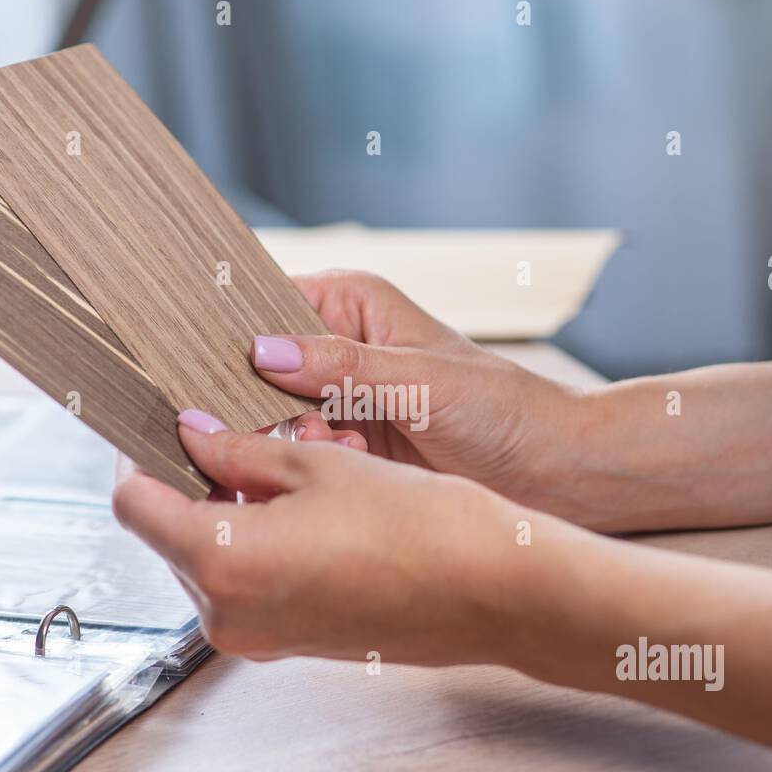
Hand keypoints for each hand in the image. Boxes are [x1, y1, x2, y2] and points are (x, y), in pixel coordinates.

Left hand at [113, 410, 534, 664]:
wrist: (497, 593)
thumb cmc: (422, 528)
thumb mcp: (319, 466)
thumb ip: (238, 450)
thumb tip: (192, 434)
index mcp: (223, 565)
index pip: (135, 504)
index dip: (140, 455)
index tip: (158, 424)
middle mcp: (228, 615)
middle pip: (168, 533)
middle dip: (189, 478)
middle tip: (230, 429)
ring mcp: (258, 637)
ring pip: (208, 557)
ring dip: (226, 508)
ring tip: (283, 461)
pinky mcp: (289, 641)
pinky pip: (246, 584)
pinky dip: (256, 541)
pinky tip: (304, 504)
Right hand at [249, 270, 595, 523]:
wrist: (549, 469)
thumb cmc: (501, 407)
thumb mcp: (419, 380)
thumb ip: (342, 367)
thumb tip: (263, 351)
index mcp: (348, 302)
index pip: (263, 303)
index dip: (236, 335)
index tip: (223, 371)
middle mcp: (334, 345)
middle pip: (256, 366)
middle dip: (263, 399)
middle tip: (305, 421)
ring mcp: (336, 398)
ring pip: (269, 415)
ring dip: (294, 436)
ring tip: (346, 444)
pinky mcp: (345, 445)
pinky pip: (297, 452)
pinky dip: (313, 462)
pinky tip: (350, 464)